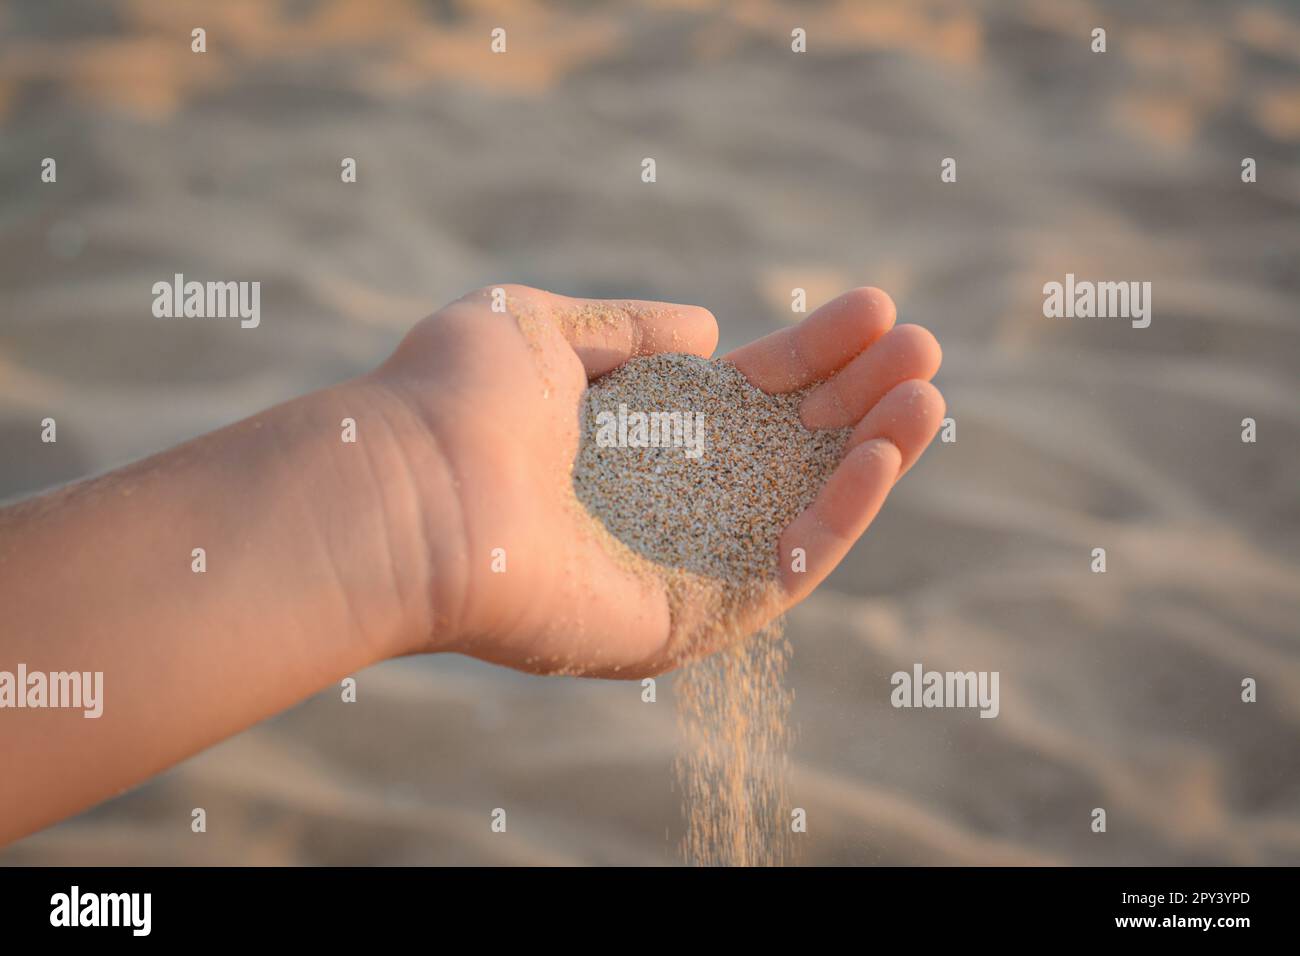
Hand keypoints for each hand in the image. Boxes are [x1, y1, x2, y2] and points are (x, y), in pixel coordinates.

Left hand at [361, 285, 943, 677]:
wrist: (408, 492)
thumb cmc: (456, 400)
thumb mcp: (539, 327)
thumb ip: (626, 328)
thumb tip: (706, 329)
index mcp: (633, 433)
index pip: (748, 391)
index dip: (811, 351)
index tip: (874, 309)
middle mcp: (663, 499)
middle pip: (787, 444)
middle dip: (857, 394)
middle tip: (923, 345)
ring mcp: (679, 563)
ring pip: (800, 507)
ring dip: (872, 452)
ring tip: (929, 394)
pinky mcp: (688, 621)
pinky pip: (784, 569)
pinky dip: (840, 514)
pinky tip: (885, 452)